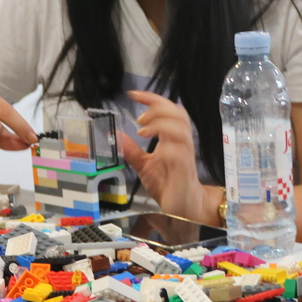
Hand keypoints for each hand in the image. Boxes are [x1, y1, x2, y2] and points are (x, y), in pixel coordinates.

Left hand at [118, 90, 216, 223]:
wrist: (183, 206)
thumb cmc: (167, 184)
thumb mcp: (144, 165)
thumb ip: (132, 150)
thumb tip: (116, 134)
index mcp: (173, 138)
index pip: (169, 110)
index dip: (152, 99)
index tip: (133, 95)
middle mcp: (181, 142)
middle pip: (178, 113)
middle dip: (158, 108)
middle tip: (140, 119)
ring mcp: (184, 155)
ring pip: (181, 128)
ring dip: (160, 124)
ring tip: (142, 131)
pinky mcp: (183, 169)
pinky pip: (179, 152)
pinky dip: (165, 146)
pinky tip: (153, 151)